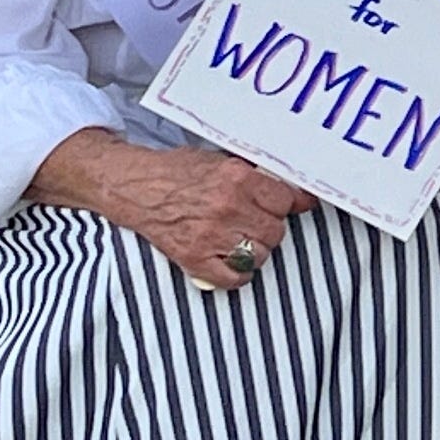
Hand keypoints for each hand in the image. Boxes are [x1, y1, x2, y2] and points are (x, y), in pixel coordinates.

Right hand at [34, 133, 314, 287]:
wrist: (135, 187)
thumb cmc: (180, 172)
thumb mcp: (223, 161)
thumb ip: (261, 177)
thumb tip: (303, 196)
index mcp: (236, 178)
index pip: (285, 201)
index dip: (282, 205)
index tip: (274, 206)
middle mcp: (226, 207)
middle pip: (275, 231)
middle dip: (268, 228)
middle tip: (251, 222)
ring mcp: (210, 235)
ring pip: (260, 256)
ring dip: (254, 251)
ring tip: (238, 238)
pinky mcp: (193, 259)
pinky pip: (234, 279)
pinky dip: (237, 274)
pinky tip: (229, 260)